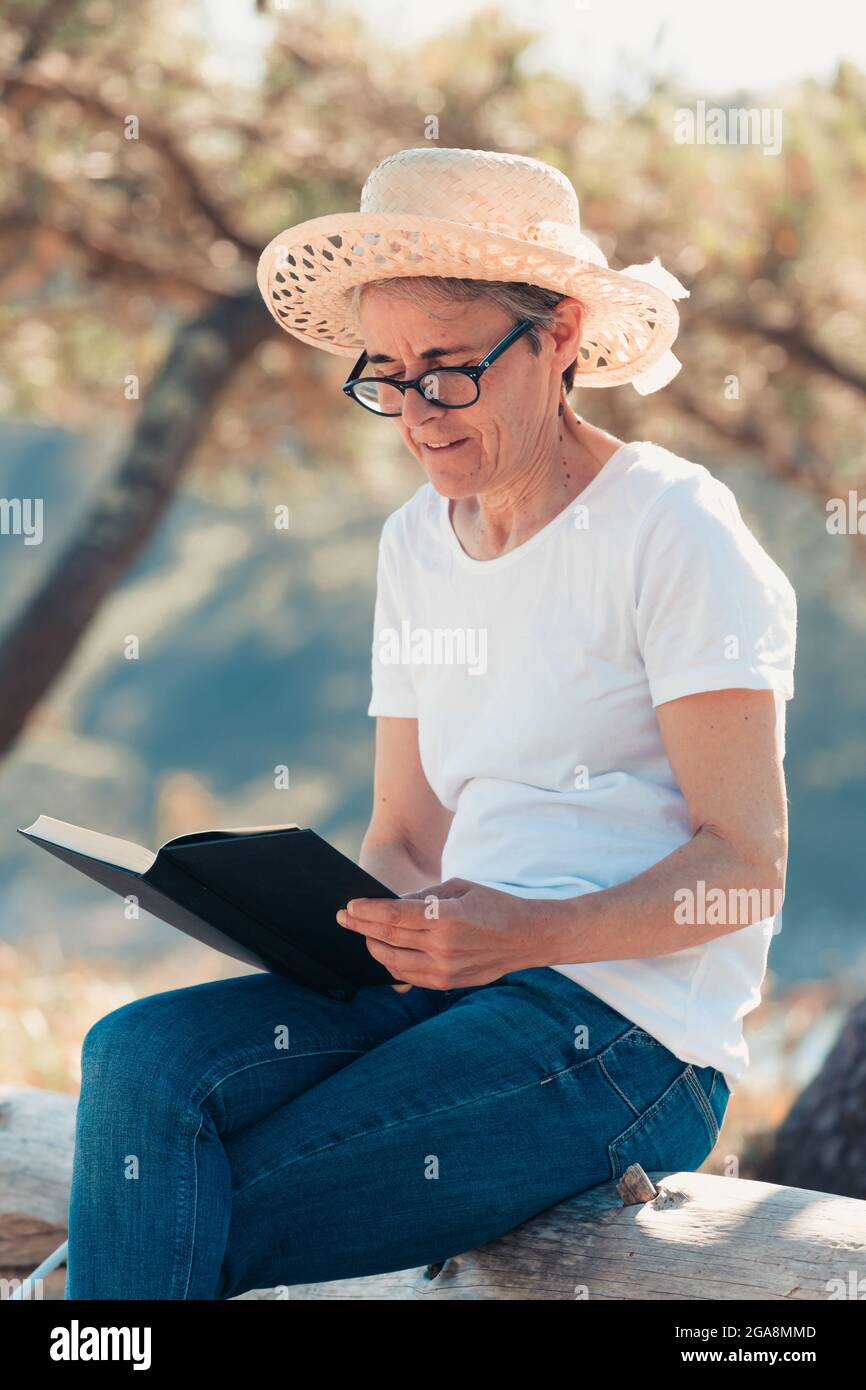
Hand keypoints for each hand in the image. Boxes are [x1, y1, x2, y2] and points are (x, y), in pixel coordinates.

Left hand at [335, 878, 562, 988]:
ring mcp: (445, 969)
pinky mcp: (448, 983)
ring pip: (394, 961)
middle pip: (388, 937)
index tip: (349, 906)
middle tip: (343, 918)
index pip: (394, 915)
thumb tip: (393, 903)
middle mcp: (443, 946)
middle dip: (361, 927)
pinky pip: (409, 976)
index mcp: (446, 917)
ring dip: (373, 947)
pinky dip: (392, 964)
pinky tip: (385, 952)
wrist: (528, 937)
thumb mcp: (460, 888)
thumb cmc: (495, 905)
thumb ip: (424, 896)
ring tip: (363, 934)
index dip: (367, 911)